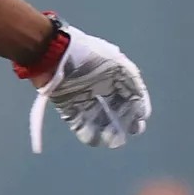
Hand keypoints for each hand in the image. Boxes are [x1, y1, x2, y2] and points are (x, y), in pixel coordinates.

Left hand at [25, 24, 150, 152]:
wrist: (52, 53)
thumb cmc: (87, 54)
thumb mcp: (118, 65)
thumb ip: (133, 86)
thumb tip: (141, 109)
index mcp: (113, 72)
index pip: (130, 93)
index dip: (137, 108)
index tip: (140, 121)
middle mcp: (99, 84)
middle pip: (115, 106)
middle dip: (124, 121)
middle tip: (130, 132)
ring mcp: (82, 95)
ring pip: (97, 117)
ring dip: (106, 130)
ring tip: (113, 142)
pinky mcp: (66, 103)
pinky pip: (78, 121)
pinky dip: (87, 132)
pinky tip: (95, 140)